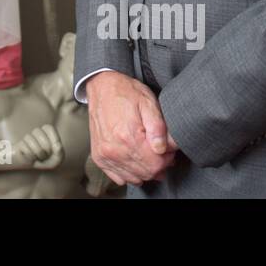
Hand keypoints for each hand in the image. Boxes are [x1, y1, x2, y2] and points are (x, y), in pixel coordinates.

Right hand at [13, 124, 63, 169]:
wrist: (32, 168)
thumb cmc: (46, 161)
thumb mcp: (57, 160)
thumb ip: (60, 153)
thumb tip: (58, 145)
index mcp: (47, 132)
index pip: (48, 127)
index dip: (54, 138)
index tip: (56, 148)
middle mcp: (37, 133)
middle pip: (40, 135)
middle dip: (46, 149)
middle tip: (46, 155)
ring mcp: (27, 138)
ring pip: (32, 142)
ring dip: (38, 154)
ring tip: (39, 158)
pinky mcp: (20, 145)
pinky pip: (25, 148)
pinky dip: (31, 157)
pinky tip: (31, 159)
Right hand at [85, 70, 178, 186]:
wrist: (101, 86)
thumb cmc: (126, 92)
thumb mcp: (148, 102)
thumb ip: (158, 127)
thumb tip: (163, 149)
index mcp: (128, 136)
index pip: (155, 165)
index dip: (167, 159)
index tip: (167, 148)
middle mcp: (114, 149)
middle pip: (146, 173)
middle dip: (158, 165)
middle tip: (159, 149)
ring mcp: (105, 154)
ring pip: (133, 178)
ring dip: (145, 170)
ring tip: (147, 153)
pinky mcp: (98, 156)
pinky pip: (118, 177)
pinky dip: (129, 173)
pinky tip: (133, 159)